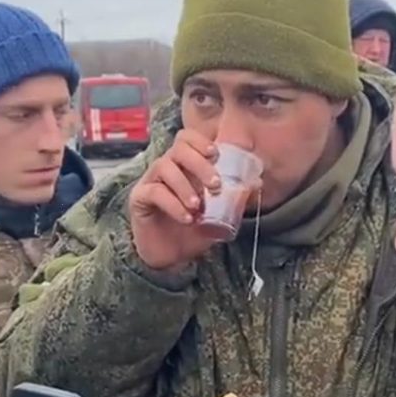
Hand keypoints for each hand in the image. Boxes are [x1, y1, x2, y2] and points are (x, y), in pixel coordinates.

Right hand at [128, 130, 221, 270]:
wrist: (171, 258)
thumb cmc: (193, 230)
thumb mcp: (218, 212)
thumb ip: (233, 197)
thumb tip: (256, 182)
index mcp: (182, 166)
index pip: (186, 138)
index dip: (200, 141)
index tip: (215, 154)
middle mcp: (164, 168)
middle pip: (177, 149)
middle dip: (199, 164)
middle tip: (215, 185)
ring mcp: (150, 182)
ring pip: (164, 167)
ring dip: (185, 185)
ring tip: (198, 207)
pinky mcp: (139, 199)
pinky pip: (154, 192)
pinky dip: (173, 204)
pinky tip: (186, 218)